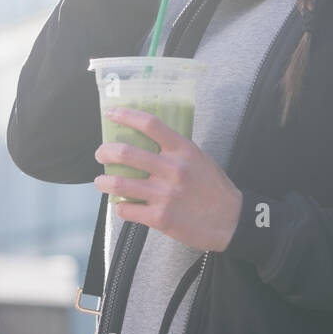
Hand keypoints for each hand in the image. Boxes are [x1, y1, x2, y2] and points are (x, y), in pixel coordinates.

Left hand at [93, 106, 242, 251]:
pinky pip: (127, 210)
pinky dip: (119, 208)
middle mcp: (172, 169)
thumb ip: (176, 150)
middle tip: (101, 154)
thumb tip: (148, 141)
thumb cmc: (215, 188)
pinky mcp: (160, 218)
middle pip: (126, 153)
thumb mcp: (200, 159)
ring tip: (101, 182)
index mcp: (183, 150)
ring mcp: (165, 195)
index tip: (111, 113)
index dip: (126, 116)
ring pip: (120, 184)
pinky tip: (122, 207)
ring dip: (104, 182)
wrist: (231, 220)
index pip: (150, 124)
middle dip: (105, 152)